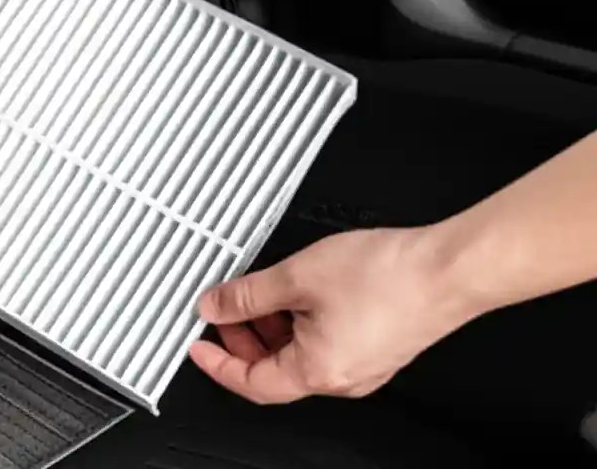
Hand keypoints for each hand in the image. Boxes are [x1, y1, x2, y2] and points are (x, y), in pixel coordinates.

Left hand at [189, 227, 481, 403]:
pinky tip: (298, 293)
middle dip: (243, 339)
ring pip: (301, 355)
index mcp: (317, 371)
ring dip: (273, 328)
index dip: (217, 364)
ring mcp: (364, 365)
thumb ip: (247, 295)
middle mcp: (343, 378)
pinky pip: (326, 343)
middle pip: (274, 371)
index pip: (250, 383)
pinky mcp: (380, 346)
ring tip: (260, 294)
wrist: (450, 267)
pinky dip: (302, 323)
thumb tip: (216, 305)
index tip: (198, 346)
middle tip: (224, 310)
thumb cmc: (389, 276)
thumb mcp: (296, 276)